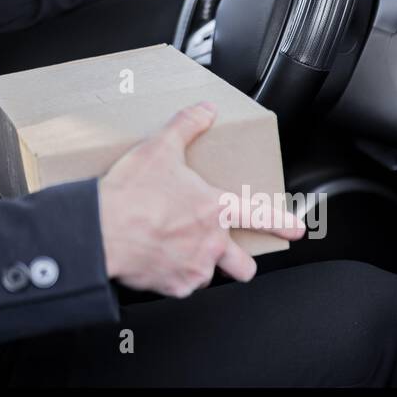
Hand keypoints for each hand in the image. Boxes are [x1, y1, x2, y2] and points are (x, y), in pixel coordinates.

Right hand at [97, 103, 304, 296]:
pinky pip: (180, 286)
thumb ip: (186, 126)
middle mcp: (211, 242)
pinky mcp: (173, 286)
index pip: (260, 215)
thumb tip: (204, 110)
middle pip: (243, 266)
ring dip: (199, 266)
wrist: (101, 231)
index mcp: (214, 208)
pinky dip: (171, 276)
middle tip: (228, 256)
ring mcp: (193, 267)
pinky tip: (155, 259)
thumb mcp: (159, 148)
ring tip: (175, 250)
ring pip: (208, 275)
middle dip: (240, 263)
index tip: (295, 229)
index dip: (282, 223)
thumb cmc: (130, 194)